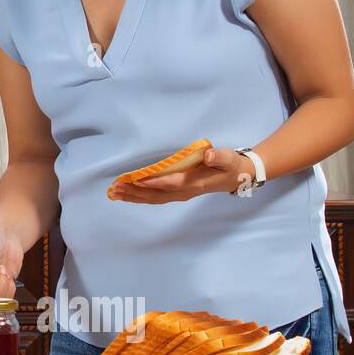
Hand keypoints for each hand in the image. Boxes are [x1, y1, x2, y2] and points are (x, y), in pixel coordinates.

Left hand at [111, 148, 256, 203]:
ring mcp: (180, 194)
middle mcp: (185, 192)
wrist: (238, 177)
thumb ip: (219, 157)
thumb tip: (208, 156)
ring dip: (134, 196)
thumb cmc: (231, 166)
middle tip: (117, 187)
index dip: (154, 182)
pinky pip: (155, 197)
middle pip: (157, 195)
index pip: (171, 183)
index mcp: (195, 183)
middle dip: (136, 191)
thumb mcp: (229, 159)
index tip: (137, 179)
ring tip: (115, 193)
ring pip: (154, 198)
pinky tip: (127, 195)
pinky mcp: (177, 193)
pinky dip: (140, 197)